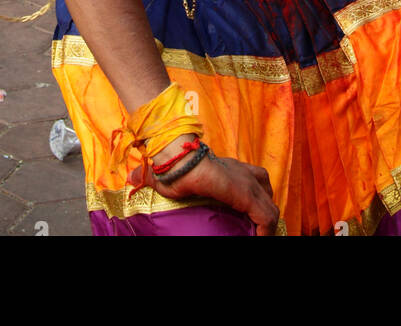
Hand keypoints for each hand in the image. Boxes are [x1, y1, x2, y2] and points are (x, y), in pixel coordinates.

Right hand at [146, 145, 278, 235]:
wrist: (174, 160)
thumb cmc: (169, 167)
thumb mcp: (164, 178)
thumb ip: (151, 178)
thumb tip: (131, 179)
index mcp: (225, 167)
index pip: (251, 176)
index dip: (254, 195)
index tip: (250, 214)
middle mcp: (240, 171)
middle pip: (265, 186)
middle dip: (264, 206)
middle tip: (256, 226)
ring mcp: (245, 181)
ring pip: (270, 205)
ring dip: (268, 223)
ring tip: (260, 237)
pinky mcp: (245, 193)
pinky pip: (267, 216)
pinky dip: (267, 231)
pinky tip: (260, 240)